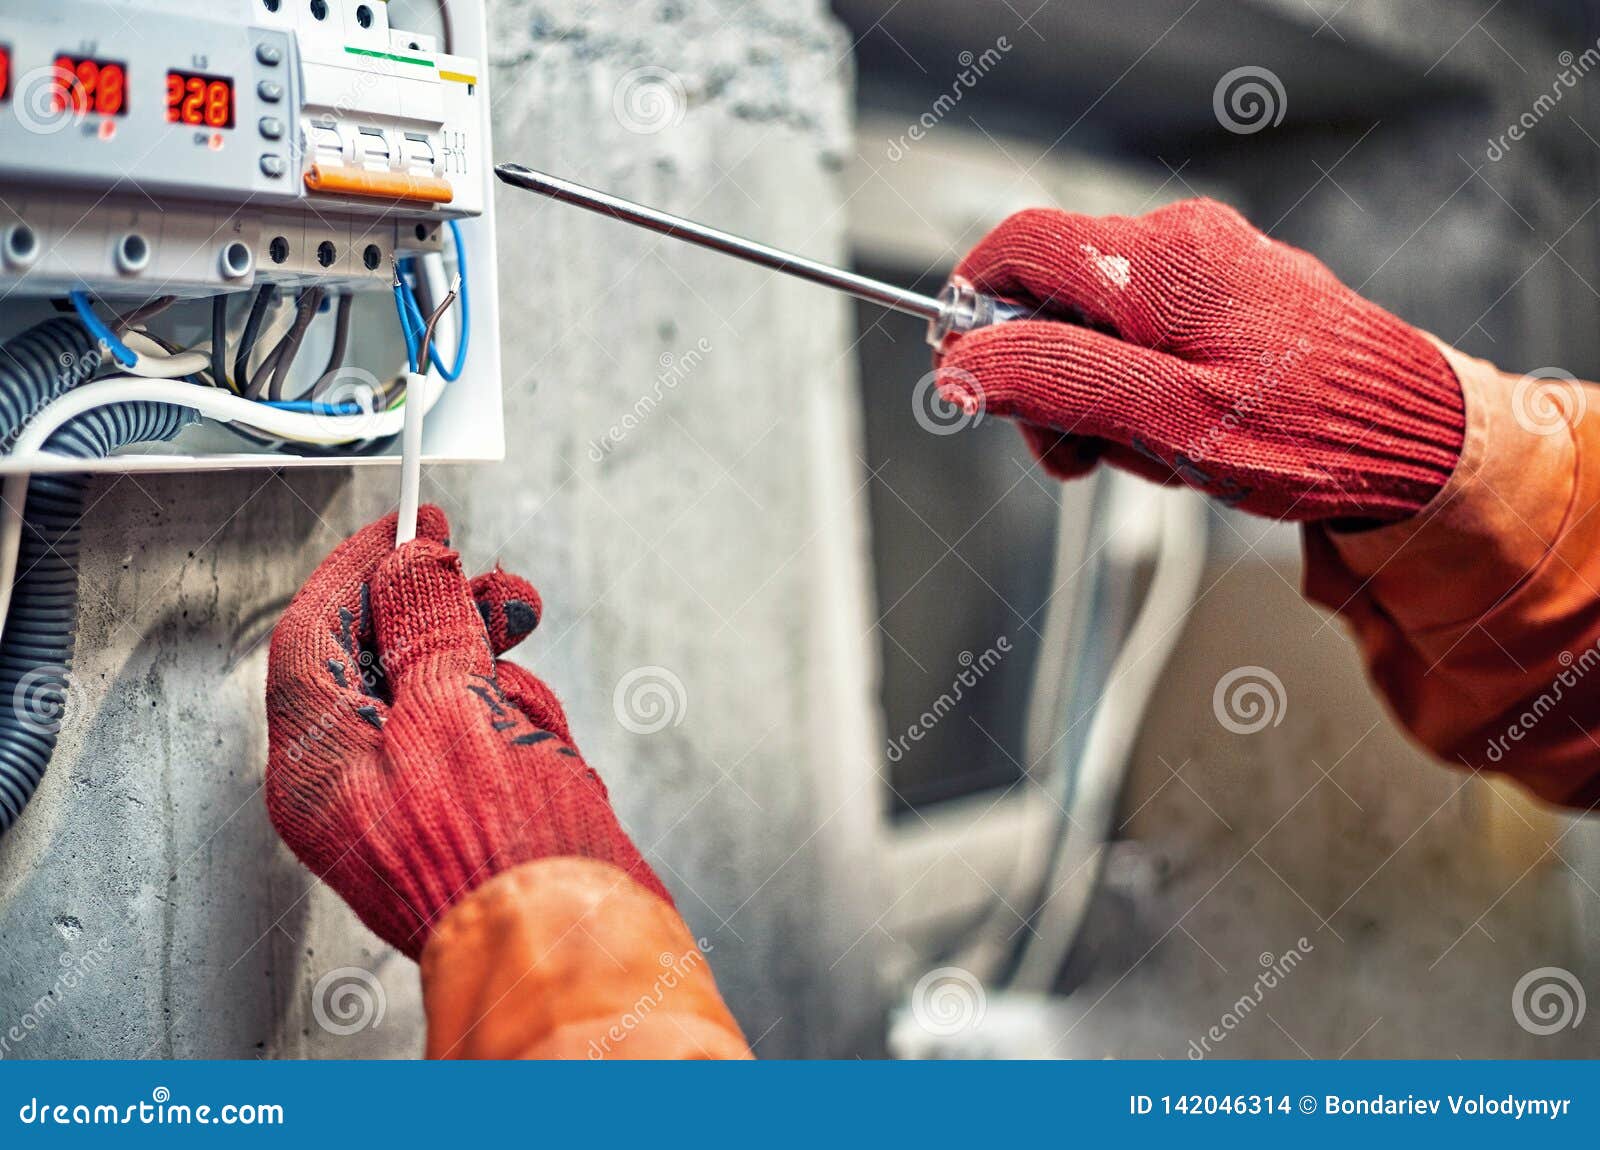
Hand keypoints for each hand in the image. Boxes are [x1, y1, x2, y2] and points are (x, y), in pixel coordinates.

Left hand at [265, 506, 668, 958]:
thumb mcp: (456, 711)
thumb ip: (426, 624)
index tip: (407, 525)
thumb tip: (410, 564)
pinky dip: (518, 727)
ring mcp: (411, 805)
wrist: (574, 956)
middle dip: (447, 622)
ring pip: (442, 697)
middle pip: (381, 660)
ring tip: (533, 714)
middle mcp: (354, 788)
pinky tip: (547, 750)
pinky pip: (482, 743)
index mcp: (320, 766)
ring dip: (495, 682)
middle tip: (495, 592)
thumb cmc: (505, 861)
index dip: (361, 567)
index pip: (314, 635)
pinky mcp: (466, 818)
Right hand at [938, 199, 1465, 521]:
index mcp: (1160, 262)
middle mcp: (1183, 243)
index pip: (1018, 247)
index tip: (962, 374)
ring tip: (1150, 451)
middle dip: (1043, 378)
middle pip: (1052, 292)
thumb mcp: (1166, 423)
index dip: (970, 306)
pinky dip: (1139, 388)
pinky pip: (1146, 332)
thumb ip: (1056, 385)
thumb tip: (963, 367)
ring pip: (1096, 321)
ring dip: (1095, 395)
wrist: (1420, 442)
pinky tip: (1178, 433)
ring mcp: (1210, 263)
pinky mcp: (1229, 292)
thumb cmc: (1311, 435)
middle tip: (1076, 452)